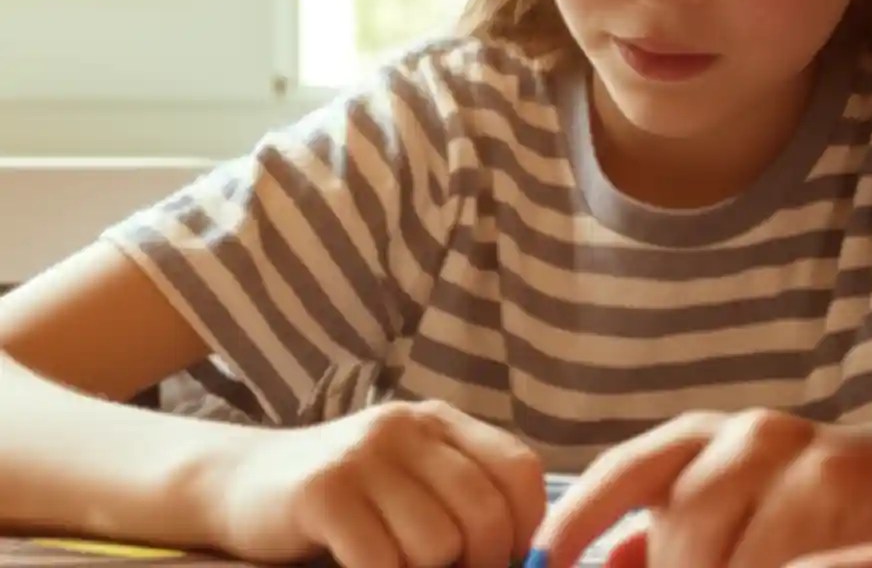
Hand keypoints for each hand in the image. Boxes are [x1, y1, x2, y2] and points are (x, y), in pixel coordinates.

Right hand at [207, 400, 545, 567]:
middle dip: (479, 564)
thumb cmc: (344, 500)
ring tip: (392, 564)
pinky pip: (383, 561)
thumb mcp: (411, 481)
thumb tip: (528, 559)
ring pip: (438, 544)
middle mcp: (407, 427)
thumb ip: (464, 500)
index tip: (505, 560)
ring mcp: (363, 455)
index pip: (520, 472)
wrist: (241, 484)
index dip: (525, 528)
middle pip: (485, 513)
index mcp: (441, 421)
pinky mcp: (323, 492)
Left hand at [530, 410, 871, 567]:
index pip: (626, 472)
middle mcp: (754, 438)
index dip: (578, 521)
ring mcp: (815, 468)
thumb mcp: (711, 506)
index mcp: (699, 436)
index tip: (539, 563)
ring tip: (753, 562)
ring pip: (747, 558)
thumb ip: (649, 539)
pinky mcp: (866, 505)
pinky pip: (802, 562)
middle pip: (689, 535)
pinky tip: (790, 565)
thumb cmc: (777, 503)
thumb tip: (599, 565)